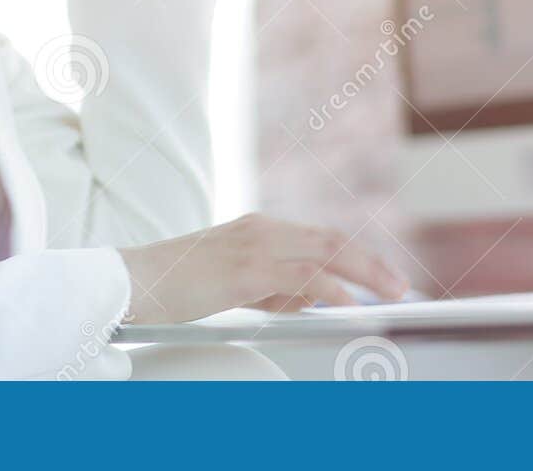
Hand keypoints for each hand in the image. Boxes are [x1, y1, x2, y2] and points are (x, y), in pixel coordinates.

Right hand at [116, 212, 410, 323]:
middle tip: (400, 286)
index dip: (357, 255)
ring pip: (325, 254)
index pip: (321, 238)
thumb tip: (314, 300)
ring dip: (364, 274)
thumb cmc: (174, 285)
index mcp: (258, 228)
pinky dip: (333, 289)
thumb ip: (273, 288)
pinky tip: (351, 304)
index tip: (383, 275)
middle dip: (371, 263)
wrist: (132, 281)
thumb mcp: (233, 283)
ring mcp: (254, 246)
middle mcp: (262, 229)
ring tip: (390, 294)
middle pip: (332, 240)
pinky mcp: (245, 269)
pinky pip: (302, 277)